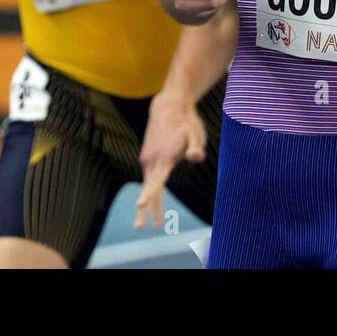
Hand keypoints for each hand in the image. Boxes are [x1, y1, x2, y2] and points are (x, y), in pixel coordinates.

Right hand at [134, 92, 207, 229]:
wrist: (168, 106)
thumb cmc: (186, 121)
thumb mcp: (196, 133)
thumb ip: (196, 146)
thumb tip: (197, 156)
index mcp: (164, 157)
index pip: (156, 180)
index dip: (149, 194)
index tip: (140, 205)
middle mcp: (152, 160)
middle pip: (148, 188)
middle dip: (145, 209)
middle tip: (139, 228)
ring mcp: (148, 159)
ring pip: (149, 185)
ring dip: (151, 204)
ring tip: (157, 224)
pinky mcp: (148, 157)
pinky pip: (151, 178)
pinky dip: (152, 191)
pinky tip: (158, 200)